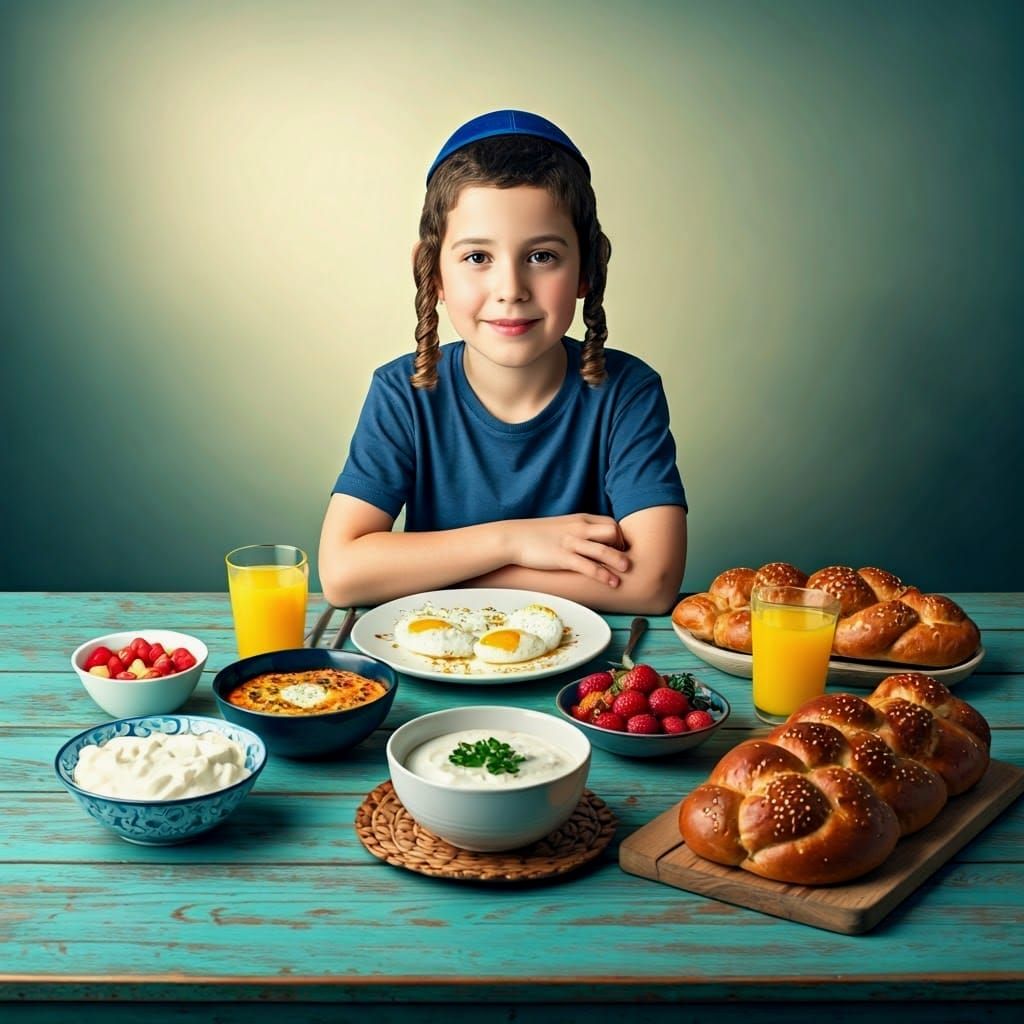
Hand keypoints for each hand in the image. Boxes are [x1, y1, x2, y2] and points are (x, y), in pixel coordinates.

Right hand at [506, 514, 629, 586]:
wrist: (512, 538)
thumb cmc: (535, 535)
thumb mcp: (561, 527)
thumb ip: (578, 531)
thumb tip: (590, 542)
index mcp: (580, 519)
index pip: (610, 523)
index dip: (620, 537)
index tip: (622, 549)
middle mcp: (579, 528)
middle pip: (612, 532)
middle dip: (623, 546)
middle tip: (625, 560)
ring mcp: (571, 542)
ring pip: (603, 549)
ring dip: (618, 560)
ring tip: (627, 570)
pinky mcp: (562, 557)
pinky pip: (588, 565)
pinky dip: (602, 574)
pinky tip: (611, 582)